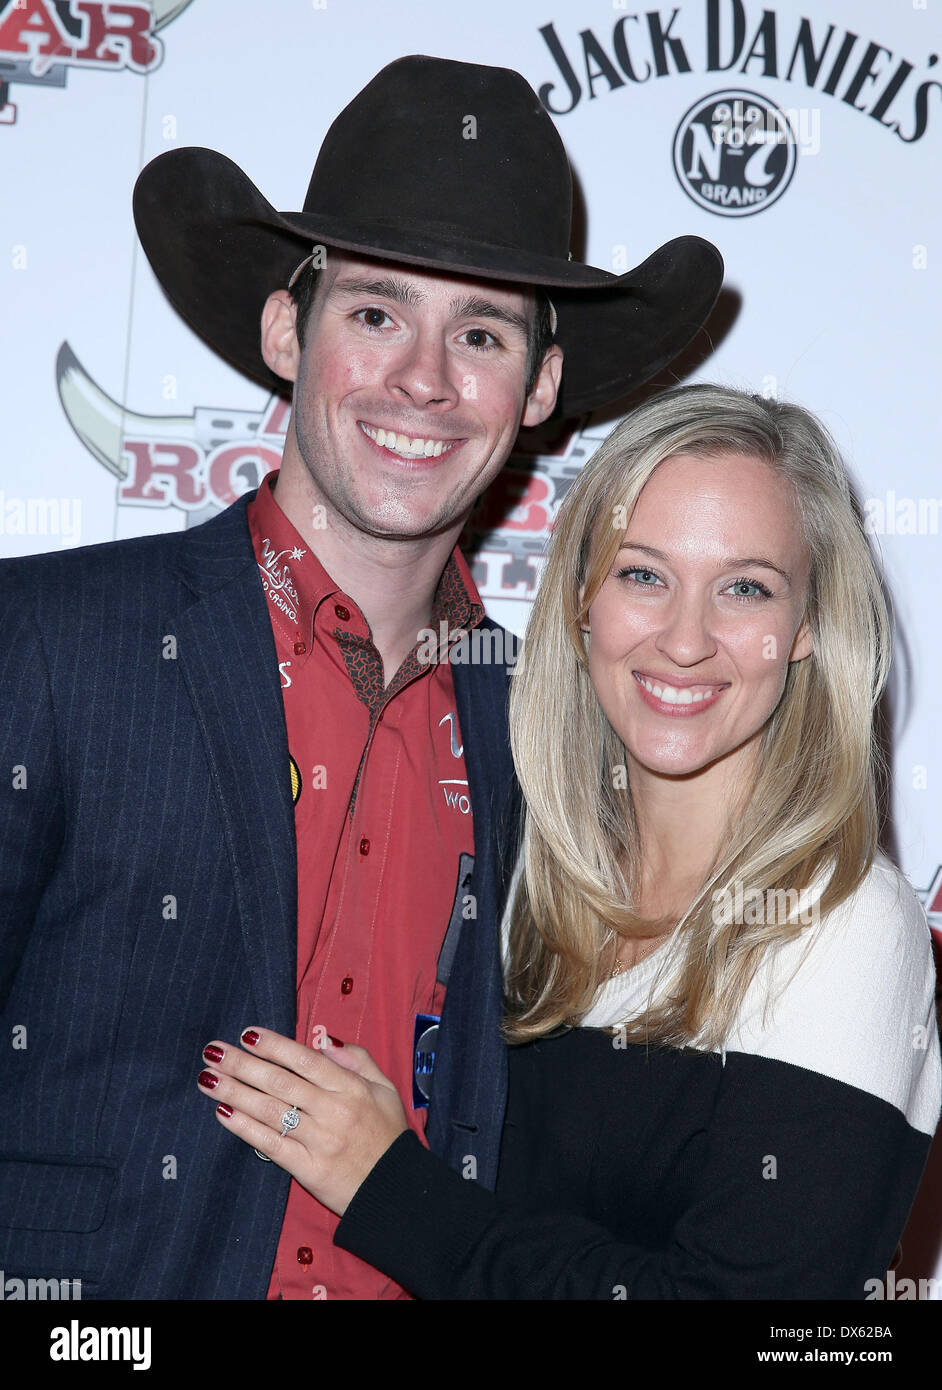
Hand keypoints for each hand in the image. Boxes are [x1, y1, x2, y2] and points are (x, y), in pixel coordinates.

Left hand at [197, 1028, 407, 1215]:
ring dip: (235, 1092)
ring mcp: (319, 1141)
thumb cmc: (388, 1134)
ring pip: (270, 1111)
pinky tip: (222, 1112)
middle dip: (243, 1064)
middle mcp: (333, 1111)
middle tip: (213, 1051)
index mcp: (351, 1088)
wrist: (396, 1189)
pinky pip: (270, 1144)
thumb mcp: (385, 1088)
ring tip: (207, 1078)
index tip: (247, 1034)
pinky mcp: (308, 1169)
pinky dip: (244, 1127)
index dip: (274, 1046)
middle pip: (280, 1082)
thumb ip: (357, 1059)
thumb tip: (324, 1039)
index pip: (306, 1060)